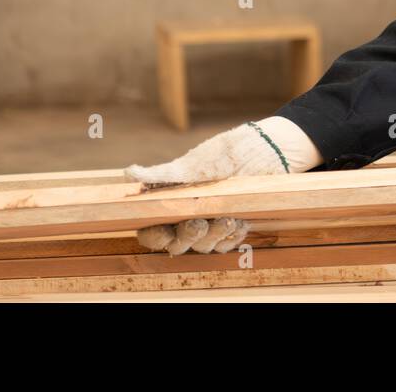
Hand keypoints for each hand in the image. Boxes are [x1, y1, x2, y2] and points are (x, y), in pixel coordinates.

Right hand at [125, 116, 321, 254]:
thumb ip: (163, 175)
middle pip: (178, 244)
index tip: (163, 228)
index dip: (153, 236)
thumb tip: (128, 174)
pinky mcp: (234, 227)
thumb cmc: (226, 153)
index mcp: (172, 203)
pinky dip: (232, 236)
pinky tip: (238, 222)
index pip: (151, 232)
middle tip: (199, 221)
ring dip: (213, 235)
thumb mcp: (195, 163)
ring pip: (205, 246)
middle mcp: (189, 218)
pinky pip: (228, 244)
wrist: (267, 149)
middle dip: (187, 235)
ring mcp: (212, 225)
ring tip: (226, 218)